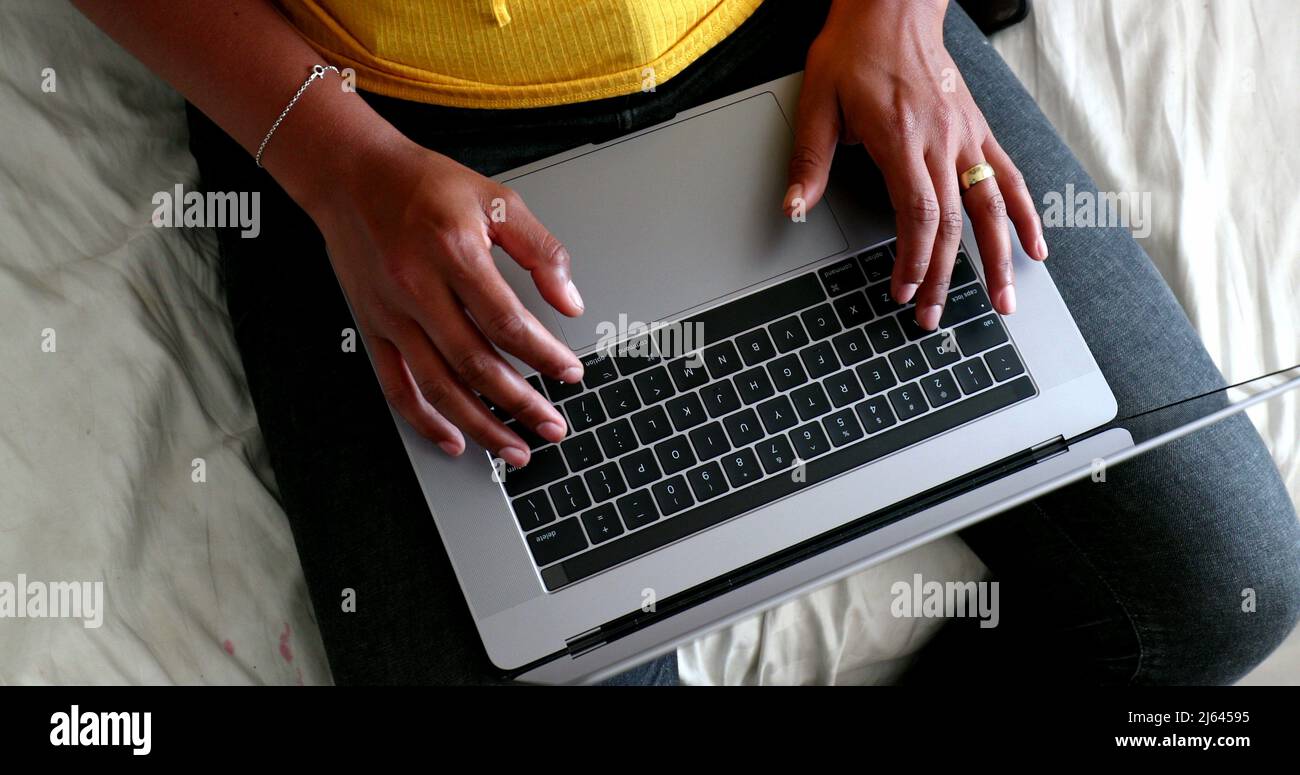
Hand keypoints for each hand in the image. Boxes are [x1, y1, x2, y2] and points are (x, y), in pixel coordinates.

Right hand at [309, 137, 584, 467]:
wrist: (351, 175)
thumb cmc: (424, 184)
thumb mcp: (496, 199)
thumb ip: (540, 250)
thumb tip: (569, 301)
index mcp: (454, 253)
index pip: (507, 322)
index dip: (543, 355)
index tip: (569, 374)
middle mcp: (419, 288)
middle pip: (476, 364)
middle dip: (520, 404)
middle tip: (553, 426)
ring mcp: (391, 313)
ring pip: (439, 385)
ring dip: (480, 425)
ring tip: (515, 449)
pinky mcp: (372, 326)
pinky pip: (397, 384)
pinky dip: (424, 419)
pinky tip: (453, 440)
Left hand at [785, 0, 1047, 329]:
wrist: (893, 6)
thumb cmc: (855, 50)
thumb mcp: (818, 101)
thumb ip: (809, 160)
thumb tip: (793, 207)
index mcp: (902, 138)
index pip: (917, 213)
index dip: (913, 258)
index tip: (902, 291)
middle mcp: (941, 141)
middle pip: (951, 222)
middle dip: (942, 276)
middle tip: (931, 317)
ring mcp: (965, 137)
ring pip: (990, 207)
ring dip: (997, 259)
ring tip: (1002, 302)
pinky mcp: (977, 131)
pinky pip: (1009, 177)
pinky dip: (1025, 214)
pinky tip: (1035, 247)